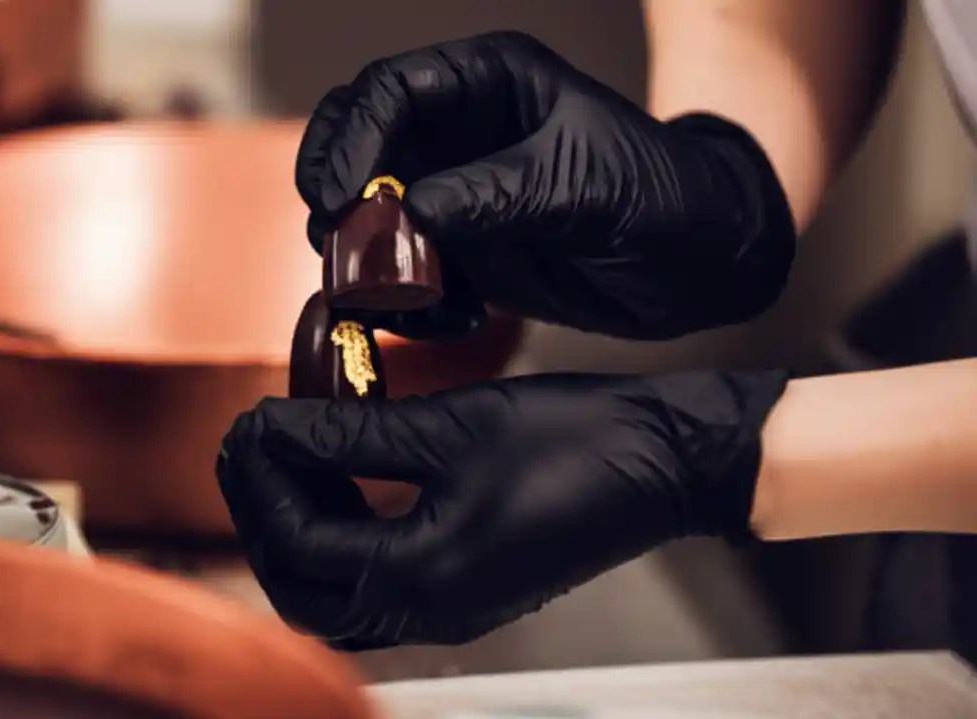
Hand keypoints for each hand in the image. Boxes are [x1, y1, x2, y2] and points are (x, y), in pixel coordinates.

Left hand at [217, 370, 787, 646]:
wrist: (666, 464)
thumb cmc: (577, 440)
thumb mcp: (448, 426)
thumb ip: (348, 434)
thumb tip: (271, 427)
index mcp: (420, 576)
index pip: (297, 542)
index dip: (259, 481)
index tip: (247, 421)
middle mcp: (427, 612)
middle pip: (301, 588)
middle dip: (262, 517)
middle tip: (249, 450)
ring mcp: (447, 612)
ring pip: (333, 599)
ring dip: (297, 536)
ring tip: (286, 464)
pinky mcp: (464, 596)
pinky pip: (373, 591)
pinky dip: (340, 545)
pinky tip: (340, 487)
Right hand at [297, 31, 795, 339]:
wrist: (700, 264)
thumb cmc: (663, 195)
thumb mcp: (588, 185)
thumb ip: (501, 193)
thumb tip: (414, 212)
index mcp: (487, 82)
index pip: (391, 90)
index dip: (353, 138)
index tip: (341, 197)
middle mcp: (456, 132)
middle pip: (354, 141)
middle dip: (333, 192)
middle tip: (334, 245)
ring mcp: (451, 192)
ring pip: (365, 212)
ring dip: (361, 257)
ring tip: (395, 298)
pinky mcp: (456, 250)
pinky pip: (399, 271)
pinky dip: (402, 301)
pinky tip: (447, 320)